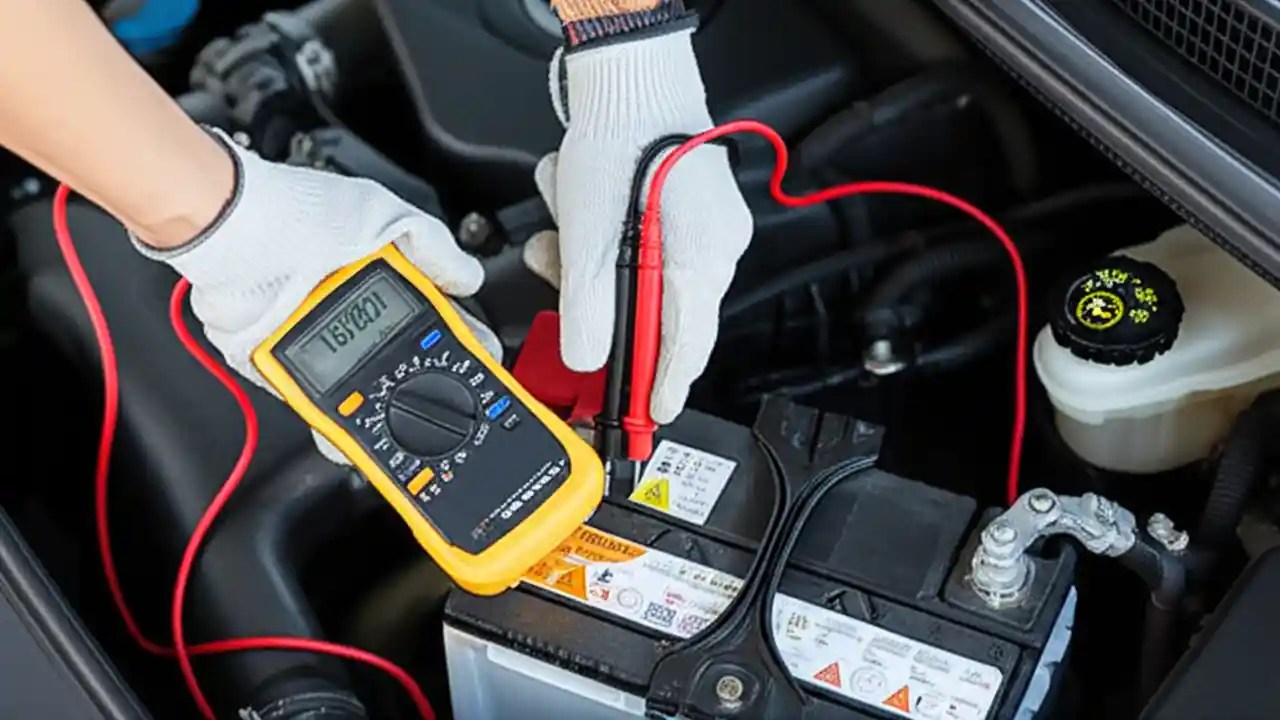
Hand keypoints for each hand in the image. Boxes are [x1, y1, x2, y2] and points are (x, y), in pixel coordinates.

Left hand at [135, 129, 501, 463]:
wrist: (227, 231)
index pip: (437, 318)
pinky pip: (315, 405)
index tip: (480, 366)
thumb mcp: (386, 217)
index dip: (462, 343)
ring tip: (414, 443)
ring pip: (364, 391)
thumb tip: (469, 279)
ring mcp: (319, 344)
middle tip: (453, 413)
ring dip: (387, 418)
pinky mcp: (282, 367)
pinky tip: (356, 442)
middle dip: (430, 390)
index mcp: (383, 277)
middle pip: (405, 362)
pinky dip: (334, 428)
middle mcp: (353, 312)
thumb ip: (433, 247)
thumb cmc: (295, 211)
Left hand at [529, 26, 752, 423]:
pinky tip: (573, 209)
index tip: (652, 418)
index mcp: (701, 266)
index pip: (686, 350)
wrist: (628, 78)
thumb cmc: (621, 145)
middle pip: (653, 310)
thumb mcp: (588, 242)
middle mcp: (712, 249)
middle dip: (597, 301)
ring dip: (587, 259)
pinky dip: (600, 232)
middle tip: (563, 290)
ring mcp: (699, 225)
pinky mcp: (678, 204)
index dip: (664, 390)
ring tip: (557, 231)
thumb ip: (588, 310)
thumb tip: (589, 358)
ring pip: (635, 272)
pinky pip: (636, 240)